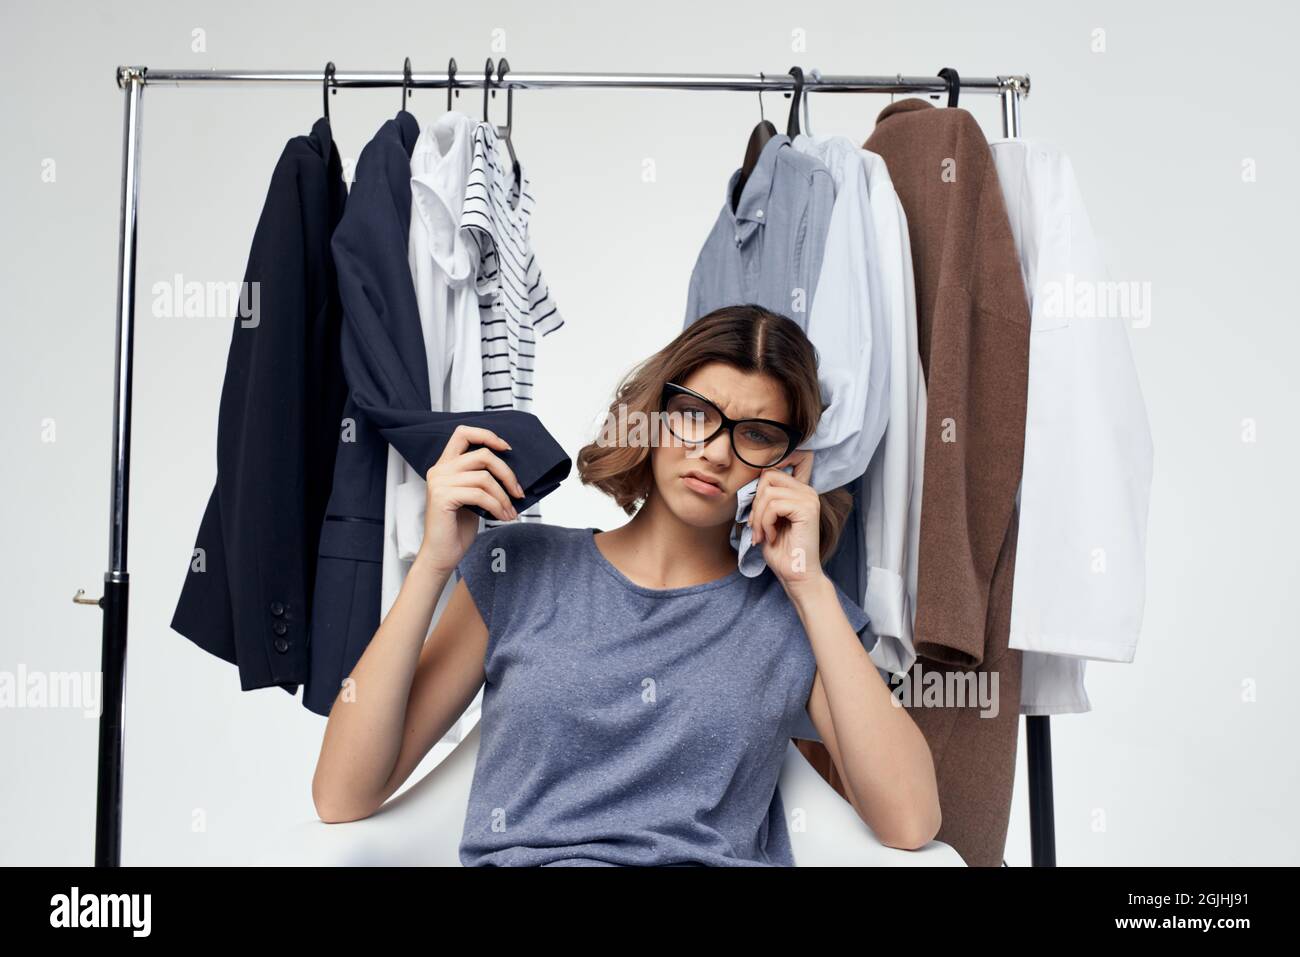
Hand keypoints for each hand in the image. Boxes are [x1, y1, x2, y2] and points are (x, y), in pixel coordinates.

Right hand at [416, 424, 524, 575]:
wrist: (442, 554)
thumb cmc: (457, 527)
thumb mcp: (473, 496)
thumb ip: (482, 478)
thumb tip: (510, 472)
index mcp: (445, 465)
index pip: (463, 433)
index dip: (487, 435)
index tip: (507, 448)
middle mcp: (439, 470)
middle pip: (482, 455)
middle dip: (507, 473)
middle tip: (518, 492)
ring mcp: (439, 482)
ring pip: (484, 477)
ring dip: (504, 496)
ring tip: (510, 511)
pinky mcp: (442, 497)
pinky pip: (480, 494)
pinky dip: (497, 506)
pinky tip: (502, 516)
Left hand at [748, 450, 824, 593]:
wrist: (796, 574)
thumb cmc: (782, 551)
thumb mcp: (767, 520)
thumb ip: (764, 500)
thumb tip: (751, 484)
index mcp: (799, 491)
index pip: (770, 473)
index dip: (757, 493)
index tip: (755, 518)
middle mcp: (807, 491)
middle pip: (768, 478)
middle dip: (756, 504)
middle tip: (756, 528)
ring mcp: (809, 499)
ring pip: (769, 493)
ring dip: (759, 518)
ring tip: (763, 535)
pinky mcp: (808, 509)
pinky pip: (774, 506)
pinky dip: (766, 523)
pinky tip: (772, 537)